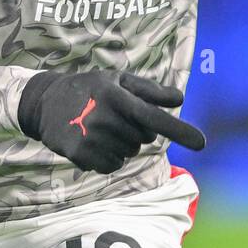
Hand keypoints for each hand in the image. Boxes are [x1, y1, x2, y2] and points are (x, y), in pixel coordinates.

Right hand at [17, 69, 205, 173]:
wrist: (44, 102)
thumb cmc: (88, 88)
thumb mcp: (117, 81)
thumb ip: (149, 91)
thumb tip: (180, 99)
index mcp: (116, 96)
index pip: (153, 116)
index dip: (179, 130)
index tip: (203, 143)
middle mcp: (104, 117)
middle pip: (143, 139)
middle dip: (136, 131)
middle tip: (115, 117)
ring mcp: (92, 138)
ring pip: (128, 154)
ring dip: (121, 145)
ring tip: (100, 127)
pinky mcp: (81, 155)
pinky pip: (111, 166)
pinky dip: (107, 158)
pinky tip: (92, 142)